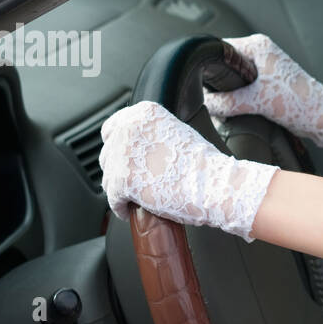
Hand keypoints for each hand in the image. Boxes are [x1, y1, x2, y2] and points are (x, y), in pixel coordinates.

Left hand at [98, 101, 276, 241]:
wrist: (214, 184)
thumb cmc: (205, 165)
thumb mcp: (177, 134)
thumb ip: (153, 135)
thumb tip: (141, 149)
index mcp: (143, 113)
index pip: (113, 127)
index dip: (116, 145)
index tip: (120, 158)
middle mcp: (129, 127)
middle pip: (109, 153)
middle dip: (118, 169)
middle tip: (131, 182)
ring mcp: (123, 153)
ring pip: (108, 176)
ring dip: (119, 188)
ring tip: (132, 198)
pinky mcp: (122, 180)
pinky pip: (112, 198)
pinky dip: (119, 206)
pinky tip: (128, 210)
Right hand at [205, 33, 322, 161]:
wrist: (322, 117)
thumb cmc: (298, 102)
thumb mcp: (256, 101)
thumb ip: (227, 102)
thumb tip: (207, 103)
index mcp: (258, 45)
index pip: (221, 48)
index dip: (209, 65)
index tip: (201, 81)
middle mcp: (262, 52)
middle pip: (227, 64)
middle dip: (219, 81)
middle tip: (214, 97)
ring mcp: (266, 67)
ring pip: (236, 77)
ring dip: (231, 91)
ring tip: (226, 104)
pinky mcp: (270, 82)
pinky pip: (246, 87)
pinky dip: (240, 97)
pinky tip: (237, 108)